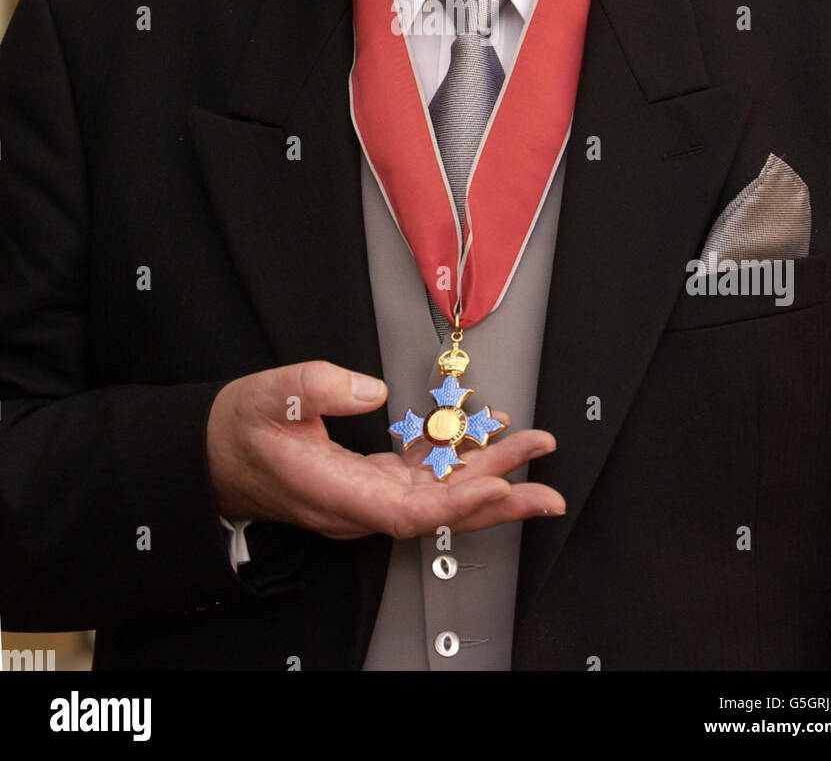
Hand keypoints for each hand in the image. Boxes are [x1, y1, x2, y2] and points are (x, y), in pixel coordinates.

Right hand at [206, 359, 564, 538]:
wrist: (214, 453)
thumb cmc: (240, 429)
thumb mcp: (273, 395)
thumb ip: (322, 388)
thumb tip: (371, 390)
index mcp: (336, 492)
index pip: (410, 510)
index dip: (460, 500)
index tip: (502, 485)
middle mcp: (358, 505)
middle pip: (439, 511)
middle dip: (498, 497)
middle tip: (546, 484)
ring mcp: (365, 497)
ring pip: (437, 497)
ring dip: (488, 479)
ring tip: (531, 459)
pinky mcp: (369, 482)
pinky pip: (423, 480)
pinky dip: (457, 464)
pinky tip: (483, 445)